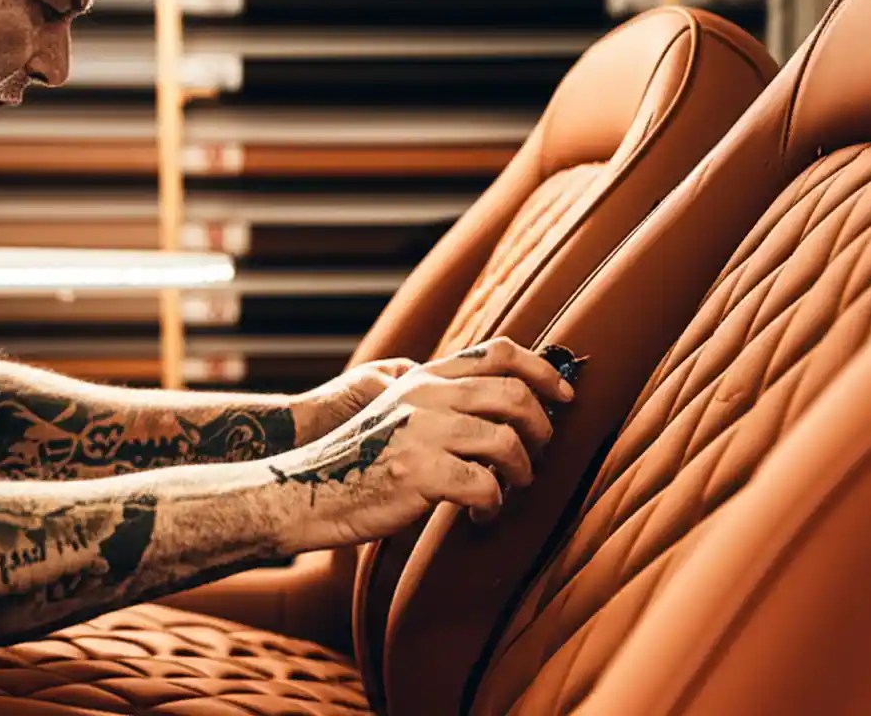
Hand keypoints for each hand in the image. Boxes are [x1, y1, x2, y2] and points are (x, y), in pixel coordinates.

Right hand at [274, 338, 577, 550]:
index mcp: (424, 378)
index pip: (501, 352)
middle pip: (515, 396)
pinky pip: (485, 487)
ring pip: (507, 442)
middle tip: (536, 456)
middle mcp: (425, 396)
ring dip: (521, 473)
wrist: (304, 490)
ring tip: (509, 490)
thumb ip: (440, 399)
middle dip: (541, 430)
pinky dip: (493, 507)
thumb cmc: (358, 460)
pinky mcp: (419, 473)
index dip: (544, 371)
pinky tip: (480, 517)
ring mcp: (422, 432)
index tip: (565, 396)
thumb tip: (504, 399)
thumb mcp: (396, 411)